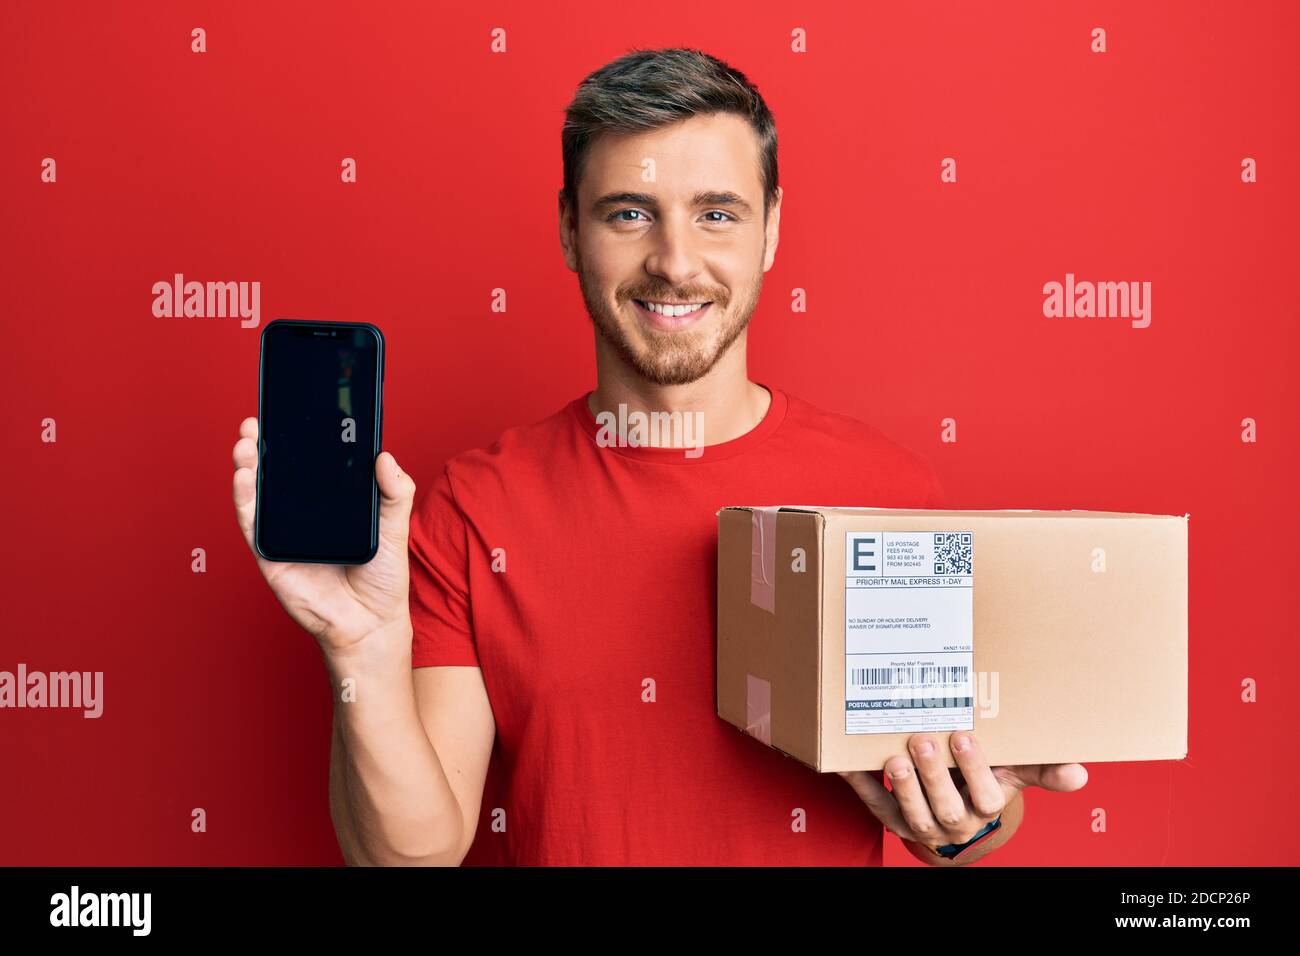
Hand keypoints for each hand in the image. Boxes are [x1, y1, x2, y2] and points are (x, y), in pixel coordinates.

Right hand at [231, 416, 416, 655]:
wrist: (371, 623)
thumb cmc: (382, 578)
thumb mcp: (396, 528)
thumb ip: (395, 493)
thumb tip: (385, 457)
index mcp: (331, 504)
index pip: (309, 465)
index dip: (297, 439)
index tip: (290, 412)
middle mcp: (303, 514)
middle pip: (277, 473)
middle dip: (263, 444)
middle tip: (259, 420)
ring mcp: (284, 533)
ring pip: (258, 493)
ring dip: (247, 464)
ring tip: (247, 441)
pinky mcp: (271, 555)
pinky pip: (253, 524)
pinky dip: (245, 499)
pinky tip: (245, 476)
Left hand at [838, 731, 1087, 850]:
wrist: (953, 805)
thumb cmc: (982, 778)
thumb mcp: (1011, 770)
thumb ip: (1042, 768)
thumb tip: (1080, 774)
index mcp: (987, 808)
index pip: (987, 797)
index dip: (975, 769)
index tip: (964, 735)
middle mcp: (955, 823)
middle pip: (947, 808)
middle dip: (934, 775)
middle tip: (923, 739)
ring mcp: (920, 823)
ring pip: (912, 815)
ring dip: (903, 787)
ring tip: (894, 757)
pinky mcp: (890, 816)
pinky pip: (874, 804)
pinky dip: (860, 784)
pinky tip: (848, 763)